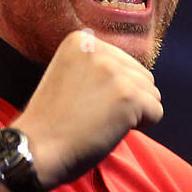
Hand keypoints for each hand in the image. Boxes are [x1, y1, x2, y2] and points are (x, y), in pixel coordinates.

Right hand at [10, 29, 162, 191]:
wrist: (35, 150)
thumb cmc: (51, 123)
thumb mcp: (68, 76)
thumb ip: (96, 68)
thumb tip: (133, 76)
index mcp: (81, 41)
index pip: (124, 63)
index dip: (112, 90)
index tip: (84, 103)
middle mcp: (99, 49)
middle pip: (142, 76)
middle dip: (127, 100)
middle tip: (94, 117)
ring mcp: (115, 72)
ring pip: (152, 94)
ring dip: (134, 114)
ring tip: (101, 123)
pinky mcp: (128, 96)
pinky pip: (156, 113)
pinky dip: (141, 127)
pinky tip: (110, 131)